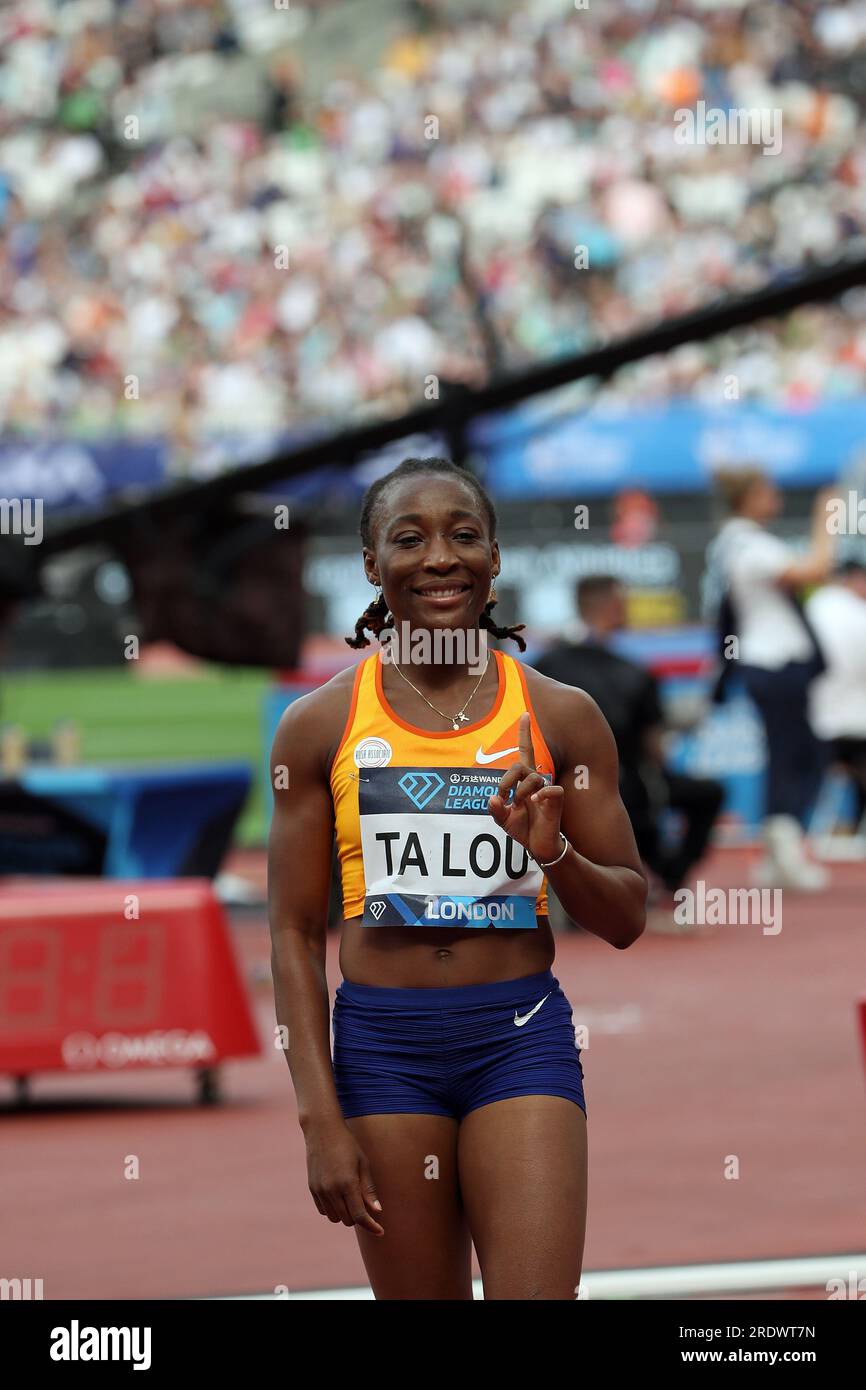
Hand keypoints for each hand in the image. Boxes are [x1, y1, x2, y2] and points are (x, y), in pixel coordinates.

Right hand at [305, 1118, 383, 1235]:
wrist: (322, 1130)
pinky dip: (332, 1209)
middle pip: (348, 1220)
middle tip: (365, 1205)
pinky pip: (323, 1210)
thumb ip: (368, 1189)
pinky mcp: (312, 1188)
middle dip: (358, 1217)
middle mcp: (331, 1189)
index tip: (380, 1231)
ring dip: (345, 1214)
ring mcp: (320, 1190)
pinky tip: (339, 1196)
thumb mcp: (363, 1163)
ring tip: (351, 1198)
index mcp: (347, 1183)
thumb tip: (377, 1211)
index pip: (360, 1215)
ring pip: (334, 1218)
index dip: (371, 1226)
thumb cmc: (347, 1144)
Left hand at [487, 712, 564, 864]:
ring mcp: (546, 789)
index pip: (525, 752)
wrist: (540, 846)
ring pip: (532, 777)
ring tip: (520, 805)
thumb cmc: (524, 828)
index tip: (525, 714)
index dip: (524, 733)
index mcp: (523, 781)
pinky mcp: (556, 799)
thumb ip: (496, 809)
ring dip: (520, 791)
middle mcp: (536, 781)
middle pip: (520, 764)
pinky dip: (540, 796)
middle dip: (507, 779)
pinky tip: (536, 803)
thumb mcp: (503, 820)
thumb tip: (493, 799)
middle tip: (505, 796)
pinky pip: (550, 790)